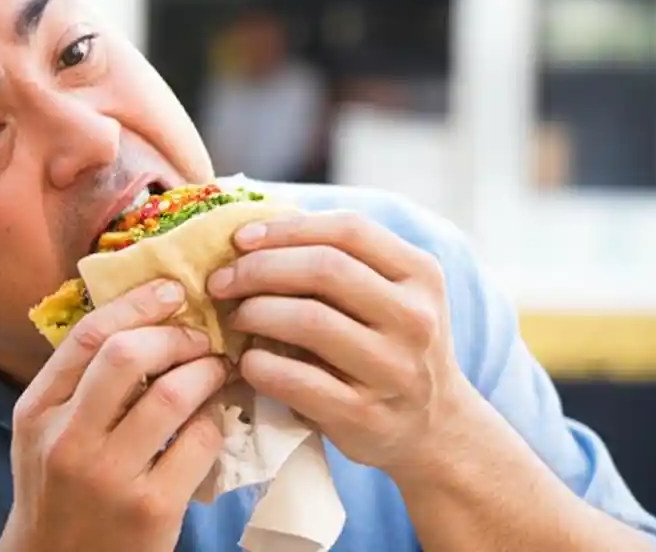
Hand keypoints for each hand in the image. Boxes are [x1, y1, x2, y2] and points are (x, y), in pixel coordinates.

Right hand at [0, 279, 228, 551]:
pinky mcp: (152, 509)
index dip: (137, 303)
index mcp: (38, 410)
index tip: (172, 291)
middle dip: (176, 335)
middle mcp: (67, 440)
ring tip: (217, 371)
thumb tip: (145, 315)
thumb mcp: (45, 431)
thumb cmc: (58, 489)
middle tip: (201, 338)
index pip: (88, 336)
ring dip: (207, 372)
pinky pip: (200, 442)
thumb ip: (80, 380)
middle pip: (128, 355)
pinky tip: (217, 416)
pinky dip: (217, 419)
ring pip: (172, 395)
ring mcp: (109, 477)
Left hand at [207, 211, 467, 474]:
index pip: (348, 230)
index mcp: (420, 274)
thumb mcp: (391, 295)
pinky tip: (248, 361)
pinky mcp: (366, 416)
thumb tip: (257, 231)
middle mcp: (415, 318)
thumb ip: (343, 261)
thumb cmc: (390, 346)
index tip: (241, 239)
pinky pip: (297, 380)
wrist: (433, 427)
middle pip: (325, 269)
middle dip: (260, 269)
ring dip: (256, 312)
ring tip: (236, 318)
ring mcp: (394, 370)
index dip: (287, 228)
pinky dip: (260, 365)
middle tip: (222, 282)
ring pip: (310, 321)